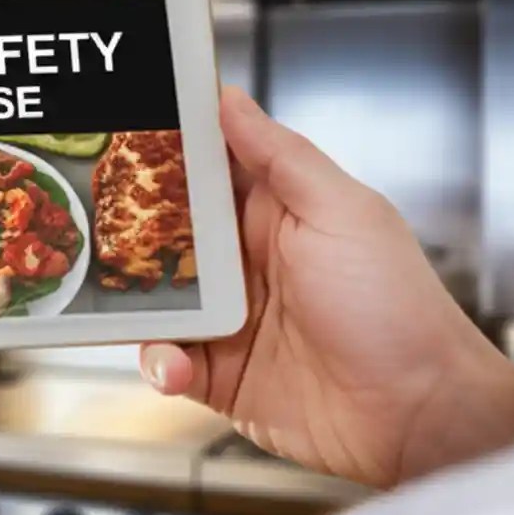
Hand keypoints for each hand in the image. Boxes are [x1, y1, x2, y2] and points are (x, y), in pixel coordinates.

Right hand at [141, 88, 513, 488]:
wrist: (417, 416)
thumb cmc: (395, 309)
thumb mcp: (342, 212)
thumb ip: (281, 155)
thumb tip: (230, 98)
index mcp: (276, 213)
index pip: (206, 169)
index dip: (163, 152)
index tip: (117, 138)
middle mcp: (246, 263)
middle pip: (164, 234)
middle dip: (127, 232)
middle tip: (96, 226)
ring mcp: (230, 320)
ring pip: (154, 298)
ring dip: (136, 303)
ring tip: (132, 307)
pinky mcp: (219, 375)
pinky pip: (165, 361)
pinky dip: (160, 363)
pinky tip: (176, 365)